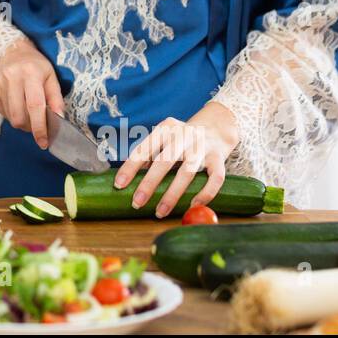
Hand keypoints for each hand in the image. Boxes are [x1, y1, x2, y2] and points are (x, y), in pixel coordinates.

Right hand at [0, 36, 63, 149]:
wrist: (11, 51)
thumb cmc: (36, 66)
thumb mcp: (51, 76)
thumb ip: (55, 98)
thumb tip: (59, 120)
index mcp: (30, 73)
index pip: (35, 106)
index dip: (40, 127)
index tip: (44, 142)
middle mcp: (11, 78)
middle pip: (19, 116)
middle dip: (30, 127)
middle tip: (38, 126)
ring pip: (11, 118)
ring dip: (22, 122)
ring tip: (29, 112)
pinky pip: (3, 114)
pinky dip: (13, 115)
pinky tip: (18, 104)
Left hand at [112, 102, 238, 217]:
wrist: (217, 125)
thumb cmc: (182, 138)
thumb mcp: (164, 138)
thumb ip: (149, 154)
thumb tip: (129, 177)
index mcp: (165, 129)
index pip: (144, 149)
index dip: (130, 167)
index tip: (119, 185)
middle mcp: (183, 136)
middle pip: (164, 161)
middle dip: (149, 184)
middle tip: (137, 203)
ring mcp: (202, 146)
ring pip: (187, 172)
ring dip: (172, 195)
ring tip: (160, 212)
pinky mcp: (219, 157)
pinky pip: (215, 178)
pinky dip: (205, 193)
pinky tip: (193, 205)